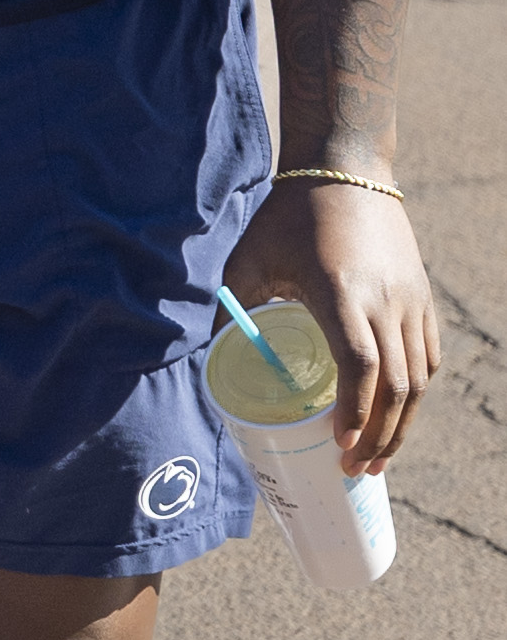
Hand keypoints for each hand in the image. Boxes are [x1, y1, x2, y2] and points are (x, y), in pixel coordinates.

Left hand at [224, 180, 439, 472]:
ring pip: (418, 380)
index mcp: (340, 293)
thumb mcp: (248, 259)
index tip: (339, 447)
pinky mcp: (423, 299)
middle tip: (354, 470)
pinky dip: (415, 394)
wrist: (346, 169)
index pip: (359, 367)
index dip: (354, 413)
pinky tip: (396, 416)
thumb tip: (213, 358)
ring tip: (376, 458)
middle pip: (395, 387)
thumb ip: (233, 309)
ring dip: (402, 426)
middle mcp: (385, 302)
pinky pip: (427, 358)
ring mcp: (411, 301)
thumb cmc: (288, 217)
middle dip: (378, 438)